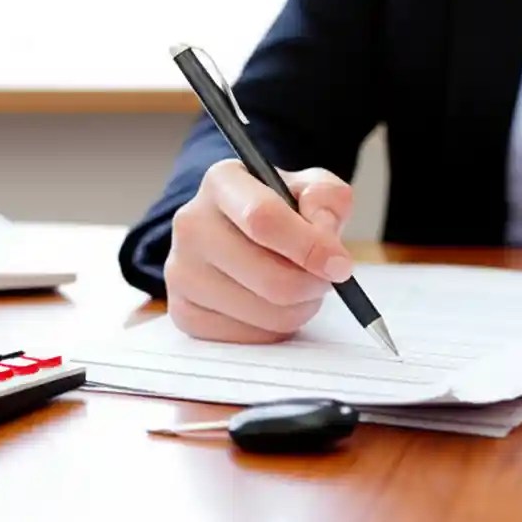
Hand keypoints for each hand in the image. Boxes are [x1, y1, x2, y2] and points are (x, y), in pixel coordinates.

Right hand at [165, 158, 354, 342]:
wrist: (236, 234)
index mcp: (222, 183)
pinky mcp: (184, 313)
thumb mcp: (309, 189)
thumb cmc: (278, 211)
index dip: (310, 247)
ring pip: (265, 313)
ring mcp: (181, 271)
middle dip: (312, 285)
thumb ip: (327, 199)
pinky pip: (249, 338)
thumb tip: (323, 234)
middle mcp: (191, 224)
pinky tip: (272, 305)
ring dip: (299, 308)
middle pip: (269, 277)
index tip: (340, 265)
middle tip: (325, 279)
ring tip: (299, 288)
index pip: (264, 219)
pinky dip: (275, 328)